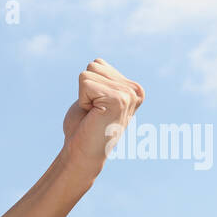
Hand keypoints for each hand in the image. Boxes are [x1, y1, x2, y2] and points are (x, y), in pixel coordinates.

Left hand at [61, 58, 143, 183]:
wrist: (82, 153)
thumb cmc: (84, 127)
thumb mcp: (96, 96)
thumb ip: (101, 80)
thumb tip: (97, 63)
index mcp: (133, 89)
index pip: (99, 64)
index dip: (89, 85)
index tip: (95, 107)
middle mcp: (135, 91)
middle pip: (95, 65)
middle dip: (86, 88)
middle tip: (93, 112)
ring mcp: (129, 95)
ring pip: (89, 72)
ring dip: (83, 94)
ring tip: (93, 114)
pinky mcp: (119, 99)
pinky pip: (85, 81)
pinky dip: (82, 99)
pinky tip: (92, 115)